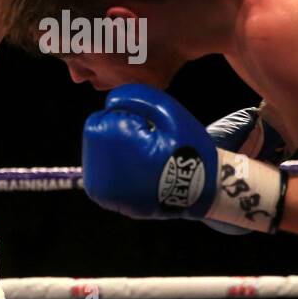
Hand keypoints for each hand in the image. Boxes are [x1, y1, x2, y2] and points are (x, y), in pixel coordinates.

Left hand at [82, 85, 284, 232]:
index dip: (129, 120)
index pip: (101, 118)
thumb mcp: (169, 112)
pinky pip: (103, 173)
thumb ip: (137, 97)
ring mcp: (101, 191)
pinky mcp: (106, 201)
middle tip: (150, 148)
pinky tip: (139, 172)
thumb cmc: (186, 148)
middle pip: (97, 137)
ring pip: (98, 155)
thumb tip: (109, 102)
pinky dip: (118, 168)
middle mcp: (99, 173)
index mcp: (112, 148)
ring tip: (146, 161)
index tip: (150, 134)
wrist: (200, 192)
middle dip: (120, 136)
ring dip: (117, 152)